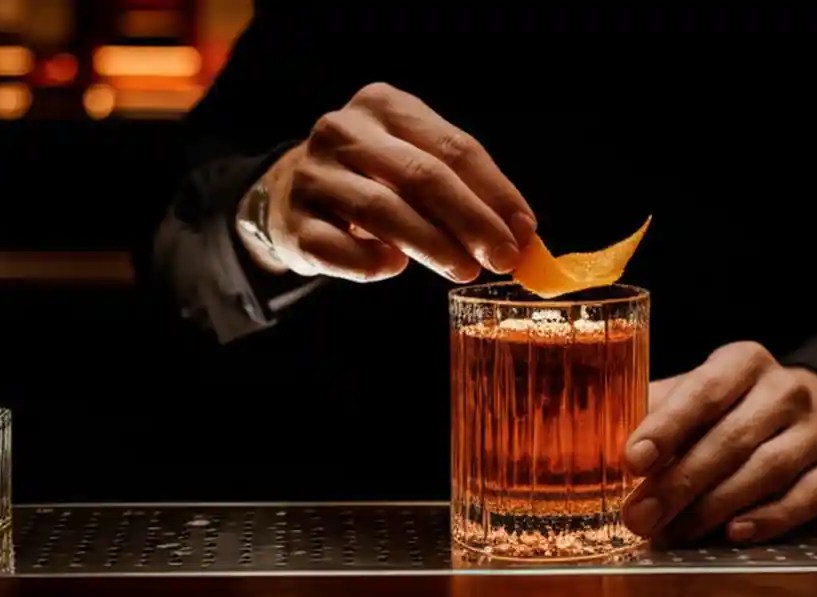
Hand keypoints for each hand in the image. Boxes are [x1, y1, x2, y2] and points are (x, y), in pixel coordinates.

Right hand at [245, 82, 536, 281]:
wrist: (291, 195)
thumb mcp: (416, 165)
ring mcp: (313, 175)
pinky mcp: (293, 222)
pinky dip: (371, 263)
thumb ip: (465, 191)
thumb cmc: (374, 181)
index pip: (454, 148)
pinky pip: (338, 249)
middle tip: (502, 258)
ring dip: (432, 246)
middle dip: (471, 221)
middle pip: (422, 176)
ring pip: (382, 211)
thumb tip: (522, 236)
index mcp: (384, 105)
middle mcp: (343, 130)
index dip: (496, 193)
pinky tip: (393, 267)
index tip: (524, 232)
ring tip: (464, 270)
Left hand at [621, 342, 816, 544]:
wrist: (816, 412)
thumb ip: (654, 411)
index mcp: (744, 362)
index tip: (632, 460)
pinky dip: (768, 519)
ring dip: (713, 507)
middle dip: (679, 483)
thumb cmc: (733, 408)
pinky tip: (732, 533)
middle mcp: (786, 392)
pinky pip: (804, 500)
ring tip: (672, 532)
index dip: (667, 427)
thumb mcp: (696, 393)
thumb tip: (595, 441)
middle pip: (731, 439)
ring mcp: (816, 434)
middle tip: (640, 516)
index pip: (703, 392)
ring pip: (766, 471)